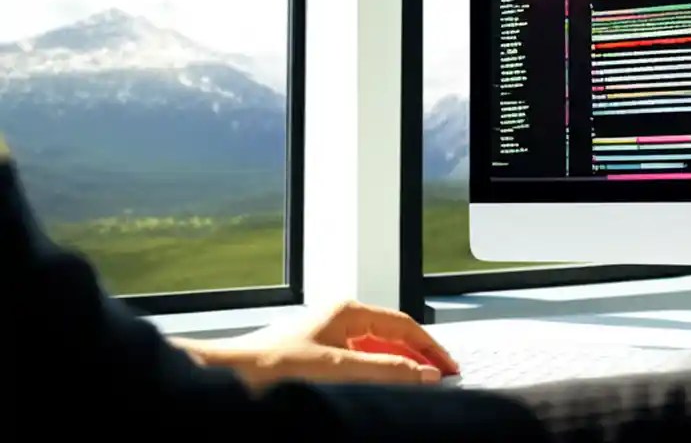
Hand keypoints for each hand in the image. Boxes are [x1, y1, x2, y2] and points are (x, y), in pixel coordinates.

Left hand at [174, 300, 458, 390]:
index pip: (403, 326)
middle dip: (418, 358)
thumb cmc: (273, 366)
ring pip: (376, 351)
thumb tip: (425, 373)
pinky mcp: (317, 357)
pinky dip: (378, 376)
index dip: (430, 348)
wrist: (229, 378)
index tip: (449, 367)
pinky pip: (359, 363)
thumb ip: (388, 370)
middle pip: (392, 337)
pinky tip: (383, 391)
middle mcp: (339, 319)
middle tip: (440, 378)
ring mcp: (327, 337)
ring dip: (398, 369)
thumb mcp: (341, 370)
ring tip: (418, 387)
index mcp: (347, 311)